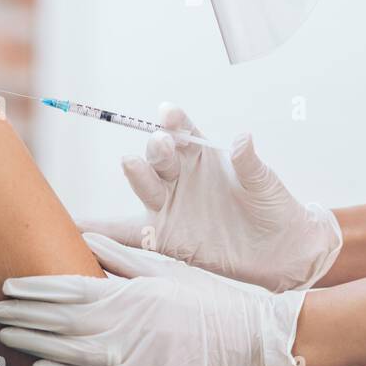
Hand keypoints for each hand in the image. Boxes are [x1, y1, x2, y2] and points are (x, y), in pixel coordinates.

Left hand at [0, 233, 306, 365]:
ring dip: (33, 343)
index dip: (32, 289)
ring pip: (66, 352)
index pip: (66, 290)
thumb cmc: (208, 298)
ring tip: (7, 336)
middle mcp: (124, 325)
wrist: (249, 339)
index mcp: (128, 292)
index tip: (7, 285)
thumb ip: (120, 257)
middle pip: (58, 321)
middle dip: (22, 315)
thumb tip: (83, 240)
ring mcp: (131, 358)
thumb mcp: (163, 268)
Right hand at [79, 104, 342, 291]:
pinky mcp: (165, 236)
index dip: (174, 121)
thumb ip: (249, 162)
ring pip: (145, 186)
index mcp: (202, 155)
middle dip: (158, 148)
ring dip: (138, 174)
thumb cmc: (274, 208)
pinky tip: (81, 228)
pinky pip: (129, 233)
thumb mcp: (264, 182)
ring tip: (132, 163)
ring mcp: (170, 205)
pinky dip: (103, 230)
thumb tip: (242, 138)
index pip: (183, 131)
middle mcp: (180, 176)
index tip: (169, 113)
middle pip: (160, 157)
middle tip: (161, 143)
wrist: (284, 251)